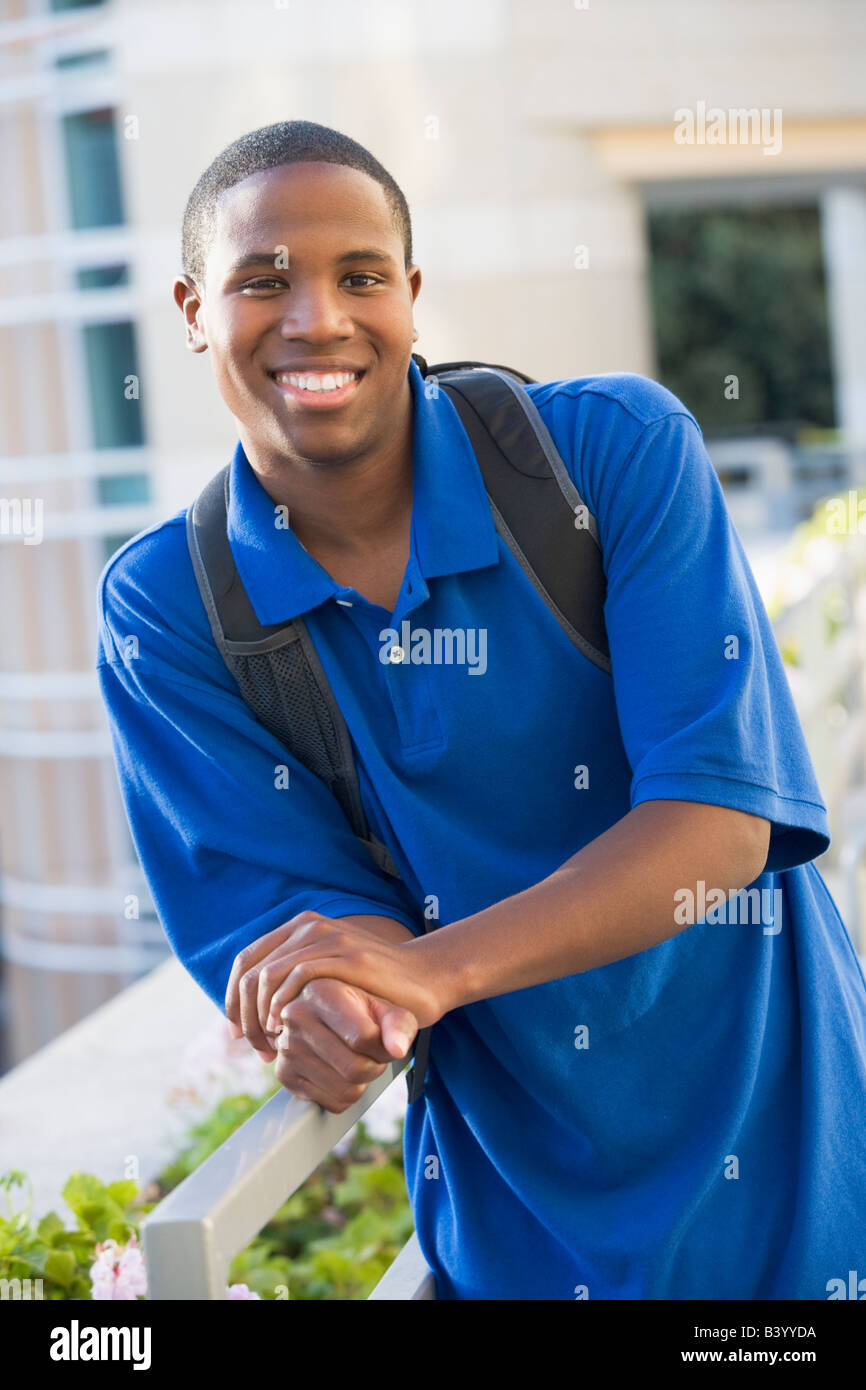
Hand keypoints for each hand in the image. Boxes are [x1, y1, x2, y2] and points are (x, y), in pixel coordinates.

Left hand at [225, 912, 444, 1056]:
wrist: (425, 979)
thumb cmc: (376, 986)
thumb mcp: (328, 975)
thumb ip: (296, 979)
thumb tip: (257, 1005)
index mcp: (301, 927)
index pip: (246, 960)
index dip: (234, 999)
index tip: (238, 1033)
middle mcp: (309, 926)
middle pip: (250, 969)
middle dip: (243, 1014)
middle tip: (254, 1046)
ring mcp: (328, 938)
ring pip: (267, 975)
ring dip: (260, 1015)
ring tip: (270, 1043)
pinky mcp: (345, 955)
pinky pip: (296, 976)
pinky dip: (282, 1006)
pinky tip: (285, 1028)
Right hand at [274, 977, 417, 1113]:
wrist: (320, 1015)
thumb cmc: (358, 1010)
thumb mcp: (383, 1006)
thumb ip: (398, 1023)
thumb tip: (397, 1049)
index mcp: (322, 992)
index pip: (364, 1037)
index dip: (384, 1047)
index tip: (386, 1042)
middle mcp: (297, 1016)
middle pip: (356, 1068)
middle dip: (374, 1066)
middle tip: (372, 1054)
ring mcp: (287, 1048)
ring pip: (346, 1090)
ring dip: (362, 1083)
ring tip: (355, 1060)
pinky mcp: (285, 1075)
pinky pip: (332, 1103)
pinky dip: (345, 1095)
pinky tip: (340, 1072)